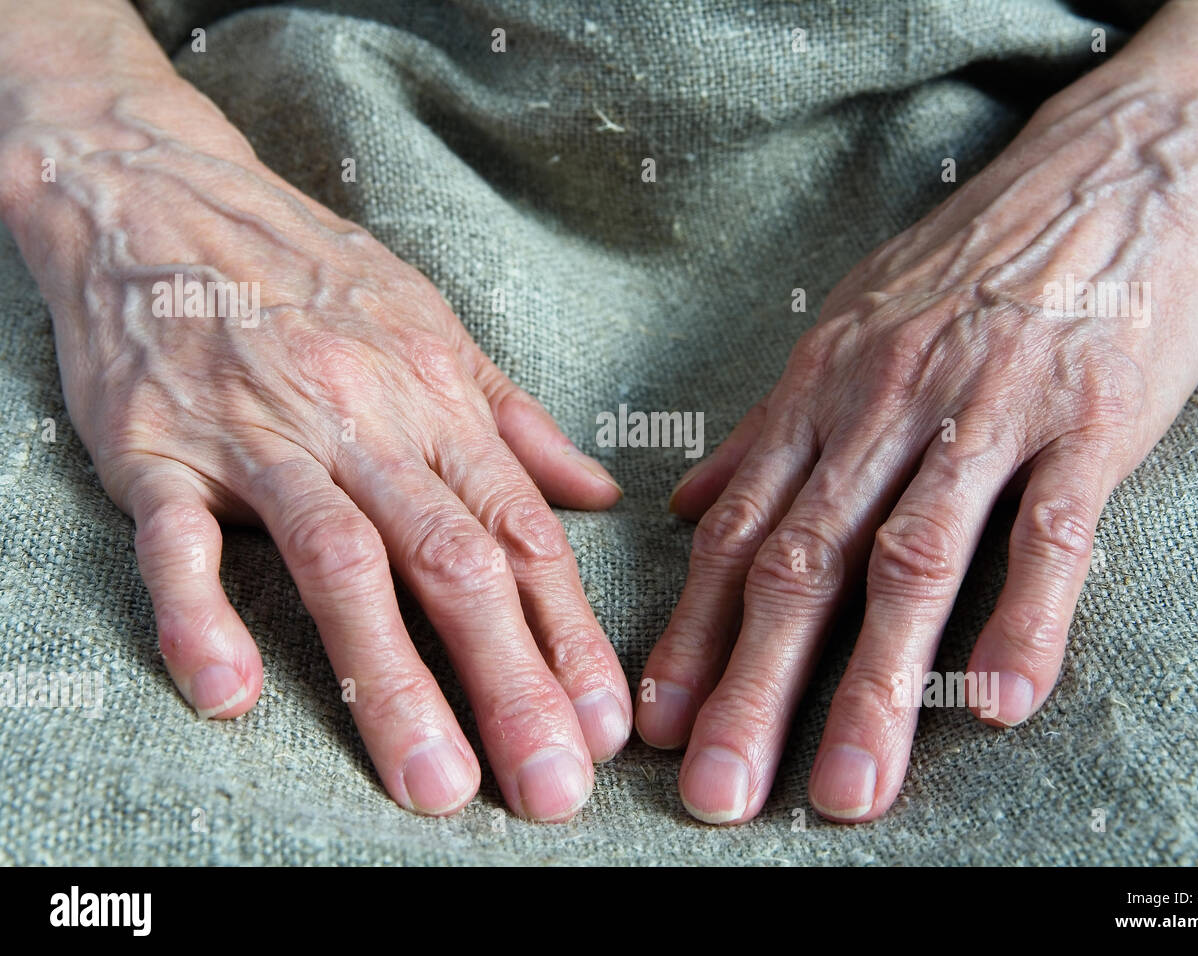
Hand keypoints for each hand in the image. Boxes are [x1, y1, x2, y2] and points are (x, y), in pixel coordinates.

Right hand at [0, 35, 629, 820]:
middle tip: (551, 789)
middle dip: (510, 683)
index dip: (570, 636)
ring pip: (339, 565)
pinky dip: (198, 613)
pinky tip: (227, 693)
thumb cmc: (314, 276)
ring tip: (434, 781)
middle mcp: (363, 424)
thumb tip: (599, 492)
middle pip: (451, 565)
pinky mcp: (159, 450)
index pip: (522, 536)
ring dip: (389, 680)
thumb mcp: (435, 329)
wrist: (166, 198)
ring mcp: (261, 439)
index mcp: (436, 403)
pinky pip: (177, 537)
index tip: (604, 727)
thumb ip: (516, 422)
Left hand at [636, 0, 1197, 823]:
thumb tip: (688, 507)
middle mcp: (885, 411)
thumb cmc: (960, 275)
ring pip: (913, 562)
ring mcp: (985, 416)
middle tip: (719, 792)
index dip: (692, 633)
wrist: (1101, 185)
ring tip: (847, 785)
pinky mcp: (1084, 422)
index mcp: (821, 398)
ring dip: (875, 683)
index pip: (740, 533)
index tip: (656, 722)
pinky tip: (1001, 703)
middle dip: (754, 686)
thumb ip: (765, 434)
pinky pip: (1049, 531)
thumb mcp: (841, 338)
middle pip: (806, 564)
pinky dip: (1026, 618)